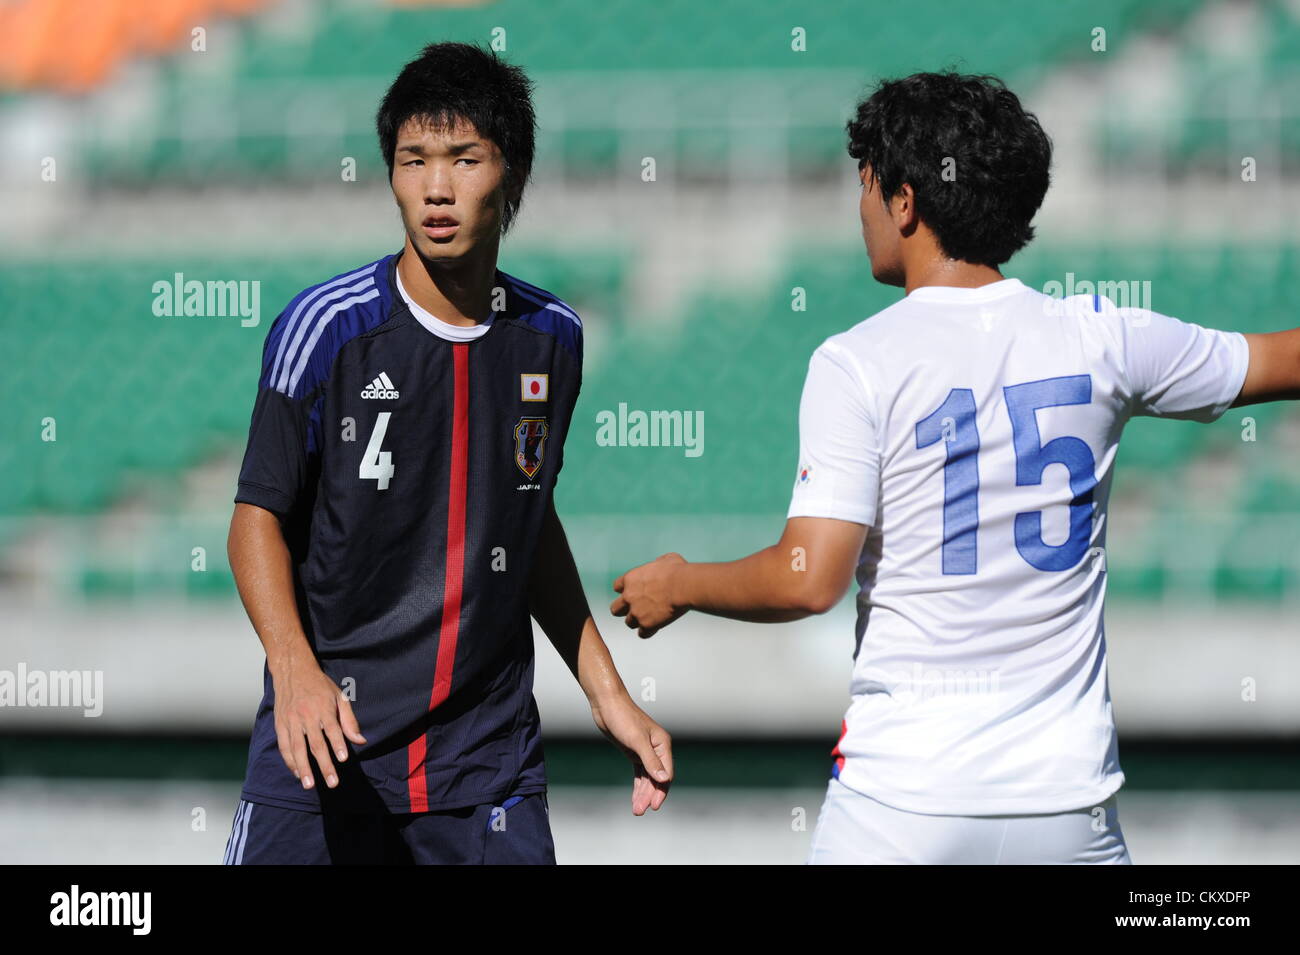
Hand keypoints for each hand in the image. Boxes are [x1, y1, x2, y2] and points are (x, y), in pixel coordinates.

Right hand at [272, 651, 366, 789]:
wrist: (292, 671)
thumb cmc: (320, 685)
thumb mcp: (339, 697)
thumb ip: (349, 720)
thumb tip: (360, 740)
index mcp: (323, 708)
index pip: (332, 729)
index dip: (338, 745)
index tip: (342, 759)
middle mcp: (306, 715)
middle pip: (316, 744)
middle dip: (324, 765)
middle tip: (332, 782)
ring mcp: (291, 721)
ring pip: (297, 748)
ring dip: (303, 768)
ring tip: (309, 784)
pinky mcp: (280, 724)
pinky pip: (284, 746)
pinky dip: (290, 760)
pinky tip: (297, 772)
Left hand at [591, 693, 672, 814]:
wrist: (607, 705)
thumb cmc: (623, 718)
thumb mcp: (637, 741)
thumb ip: (651, 761)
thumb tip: (664, 779)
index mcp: (662, 744)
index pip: (666, 773)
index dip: (660, 791)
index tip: (654, 806)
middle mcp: (657, 749)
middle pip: (657, 778)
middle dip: (649, 795)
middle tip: (640, 811)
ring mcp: (645, 751)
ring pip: (647, 778)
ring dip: (643, 794)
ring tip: (636, 810)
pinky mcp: (634, 752)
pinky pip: (639, 773)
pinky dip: (638, 786)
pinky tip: (635, 798)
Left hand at [610, 552, 687, 637]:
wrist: (683, 586)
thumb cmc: (676, 571)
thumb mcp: (665, 559)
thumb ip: (656, 565)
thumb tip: (660, 565)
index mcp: (630, 579)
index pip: (617, 587)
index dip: (625, 590)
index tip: (633, 591)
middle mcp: (629, 597)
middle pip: (615, 609)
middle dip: (624, 610)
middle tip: (635, 609)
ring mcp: (636, 612)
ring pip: (629, 623)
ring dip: (638, 621)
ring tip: (650, 618)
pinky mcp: (647, 624)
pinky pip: (642, 634)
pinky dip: (648, 632)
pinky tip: (656, 627)